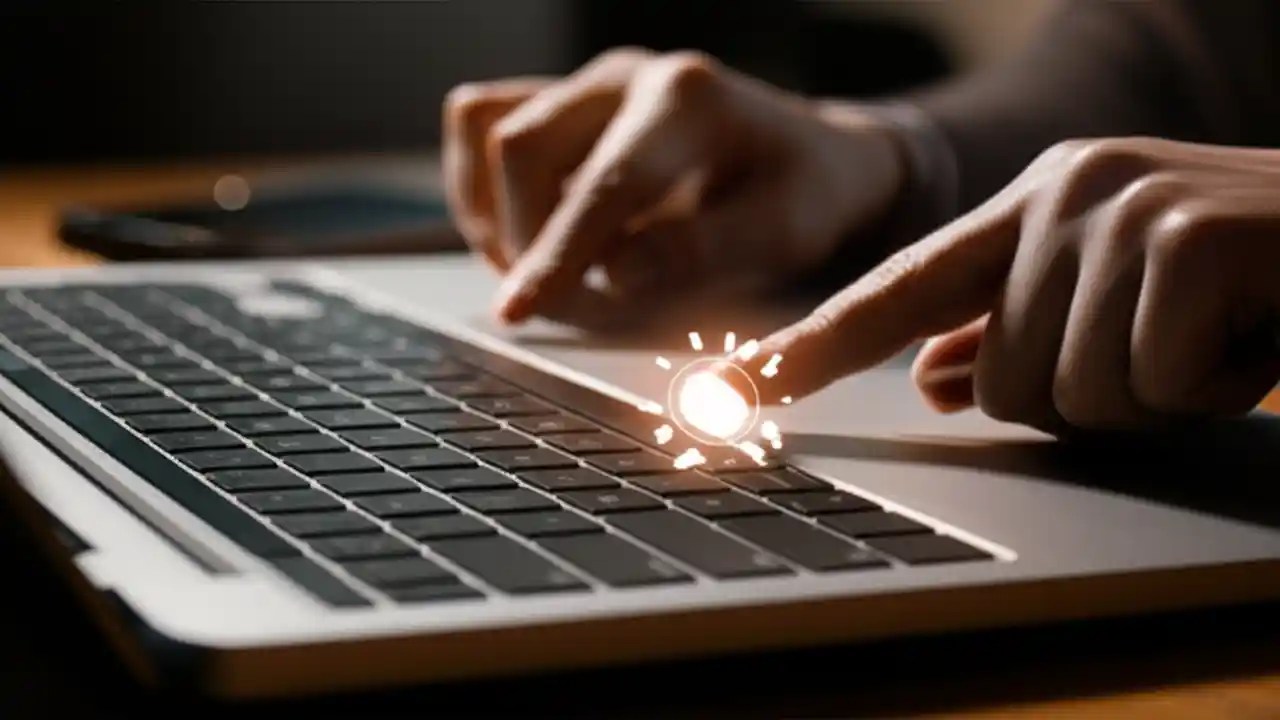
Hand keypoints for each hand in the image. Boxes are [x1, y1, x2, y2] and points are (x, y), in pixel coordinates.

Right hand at [441, 48, 905, 326]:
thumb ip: (702, 253)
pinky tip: (532, 232)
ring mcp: (585, 85)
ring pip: (488, 138)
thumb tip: (615, 273)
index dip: (556, 253)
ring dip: (500, 221)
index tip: (517, 311)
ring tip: (558, 274)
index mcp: (689, 100)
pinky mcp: (558, 100)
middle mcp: (626, 76)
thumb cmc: (800, 196)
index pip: (606, 183)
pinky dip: (486, 189)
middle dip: (529, 243)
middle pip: (521, 149)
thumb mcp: (782, 232)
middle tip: (582, 308)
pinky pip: (480, 125)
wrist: (806, 157)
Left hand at [742, 137, 1279, 434]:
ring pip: (1063, 393)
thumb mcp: (1124, 304)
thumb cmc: (1249, 281)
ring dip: (1150, 398)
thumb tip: (937, 378)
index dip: (812, 347)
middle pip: (995, 380)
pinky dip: (1204, 389)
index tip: (730, 391)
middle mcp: (1064, 190)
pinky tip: (1250, 336)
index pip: (898, 289)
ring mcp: (1122, 206)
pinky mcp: (1186, 238)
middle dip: (1086, 401)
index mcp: (1034, 204)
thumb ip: (1021, 333)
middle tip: (1173, 352)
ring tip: (1215, 338)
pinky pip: (1144, 384)